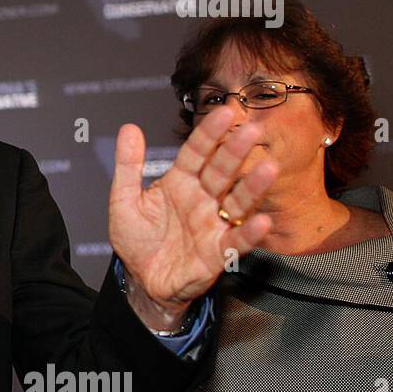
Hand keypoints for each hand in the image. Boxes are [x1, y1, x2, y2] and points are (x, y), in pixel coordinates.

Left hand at [109, 105, 276, 326]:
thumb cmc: (137, 239)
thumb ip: (128, 166)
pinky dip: (250, 232)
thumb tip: (128, 129)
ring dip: (253, 187)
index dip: (209, 134)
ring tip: (268, 168)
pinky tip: (262, 221)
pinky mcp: (219, 251)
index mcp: (180, 182)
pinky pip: (238, 240)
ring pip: (237, 201)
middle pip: (221, 171)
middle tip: (252, 129)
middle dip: (236, 151)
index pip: (196, 152)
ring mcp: (213, 224)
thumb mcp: (124, 199)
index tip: (224, 112)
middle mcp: (202, 198)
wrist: (142, 279)